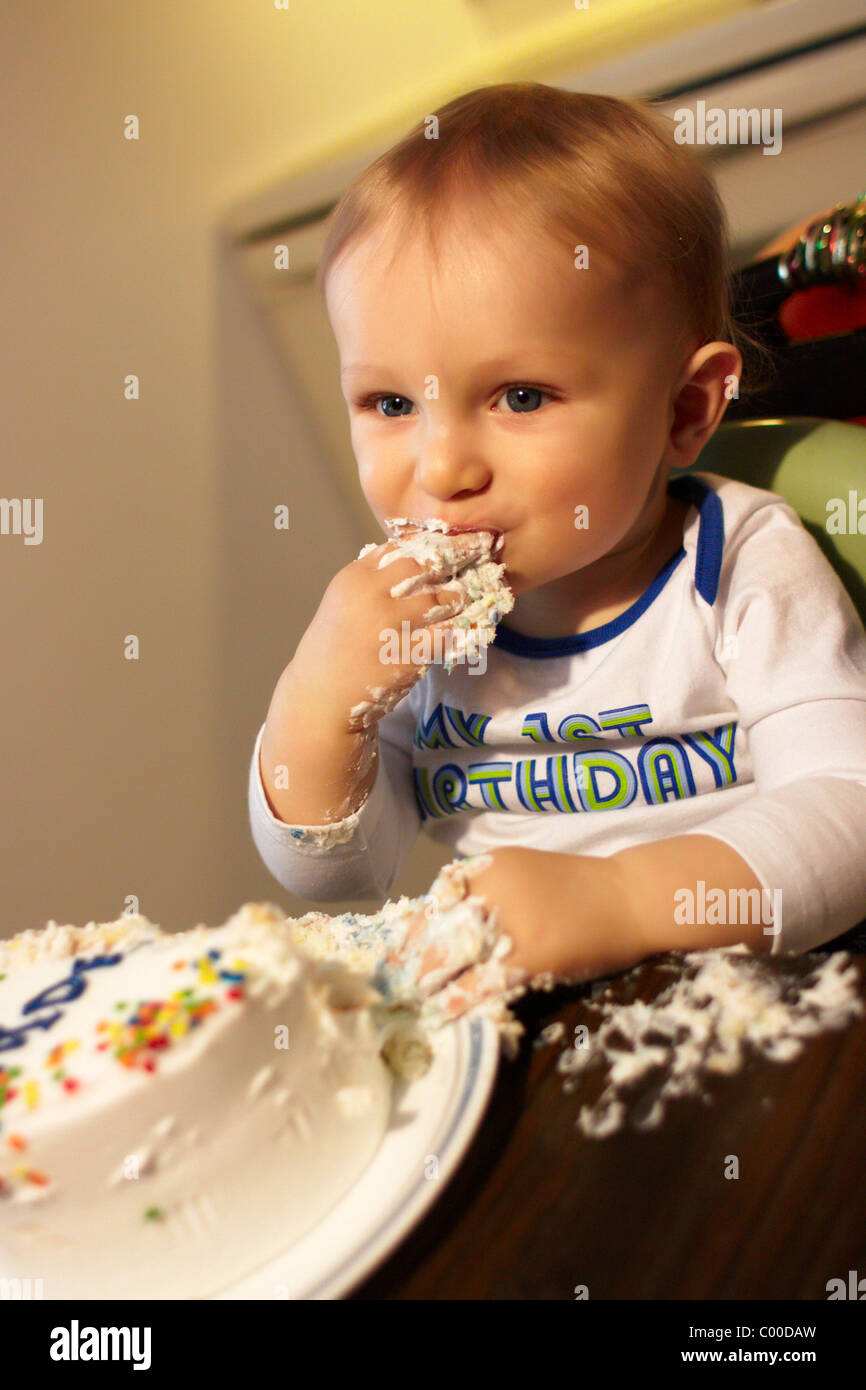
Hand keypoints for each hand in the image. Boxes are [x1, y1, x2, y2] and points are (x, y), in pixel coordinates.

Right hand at [289, 528, 493, 731]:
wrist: (322, 696)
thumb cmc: (337, 646)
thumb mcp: (346, 600)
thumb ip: (376, 577)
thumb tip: (421, 557)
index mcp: (355, 577)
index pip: (402, 547)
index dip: (433, 541)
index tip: (455, 538)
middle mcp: (372, 596)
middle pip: (426, 565)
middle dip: (456, 556)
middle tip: (479, 551)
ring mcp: (390, 625)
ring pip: (441, 598)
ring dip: (459, 596)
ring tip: (467, 596)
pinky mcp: (408, 655)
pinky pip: (447, 633)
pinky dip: (459, 628)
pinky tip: (465, 625)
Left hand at [376, 847, 645, 1028]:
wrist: (630, 896)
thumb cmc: (575, 888)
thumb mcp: (520, 873)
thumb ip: (482, 893)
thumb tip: (434, 927)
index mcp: (487, 868)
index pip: (431, 903)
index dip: (406, 934)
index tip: (390, 957)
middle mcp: (492, 890)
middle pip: (432, 931)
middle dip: (406, 962)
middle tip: (386, 987)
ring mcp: (511, 925)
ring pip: (449, 959)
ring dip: (424, 984)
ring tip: (407, 1004)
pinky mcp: (530, 957)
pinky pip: (482, 984)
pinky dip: (458, 1001)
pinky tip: (444, 1013)